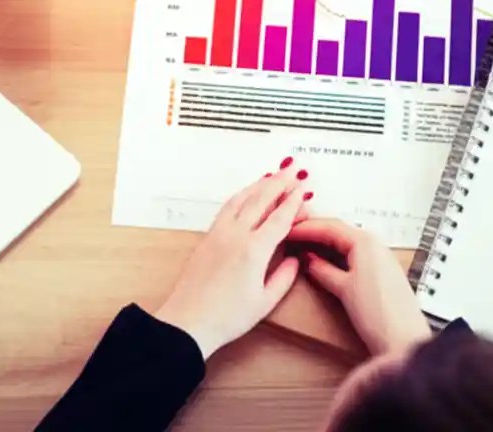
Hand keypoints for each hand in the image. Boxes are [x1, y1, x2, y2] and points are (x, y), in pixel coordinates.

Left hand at [154, 160, 311, 358]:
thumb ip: (284, 277)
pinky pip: (227, 208)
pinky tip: (246, 194)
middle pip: (261, 200)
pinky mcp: (207, 238)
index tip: (303, 189)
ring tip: (272, 175)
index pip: (279, 218)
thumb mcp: (264, 302)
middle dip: (279, 183)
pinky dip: (241, 196)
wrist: (189, 322)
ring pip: (241, 199)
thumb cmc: (226, 318)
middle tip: (292, 170)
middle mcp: (235, 236)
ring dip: (259, 185)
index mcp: (254, 251)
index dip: (293, 202)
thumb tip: (295, 260)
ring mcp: (218, 234)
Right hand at [287, 218, 430, 355]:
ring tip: (305, 246)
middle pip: (339, 230)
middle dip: (315, 231)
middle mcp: (376, 245)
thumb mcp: (343, 289)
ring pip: (347, 242)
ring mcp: (381, 258)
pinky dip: (338, 254)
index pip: (329, 226)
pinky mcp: (383, 271)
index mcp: (366, 242)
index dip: (306, 227)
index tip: (288, 231)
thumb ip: (322, 270)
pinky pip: (355, 254)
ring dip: (325, 242)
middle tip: (293, 234)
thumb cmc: (380, 315)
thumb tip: (309, 259)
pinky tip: (326, 261)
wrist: (404, 341)